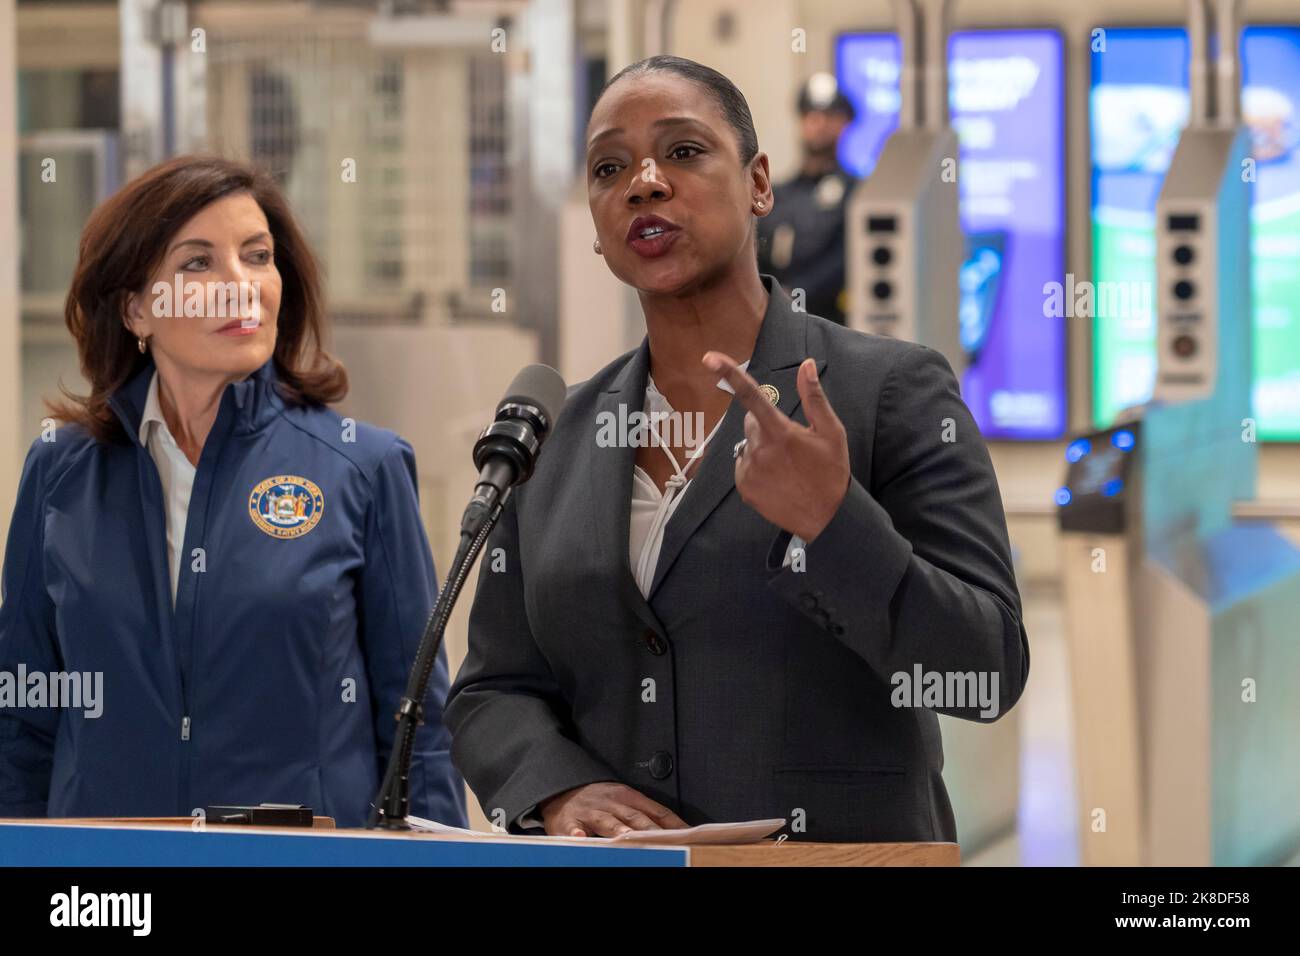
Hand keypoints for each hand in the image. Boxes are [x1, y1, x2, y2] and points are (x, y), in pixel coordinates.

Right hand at [539, 781, 689, 837]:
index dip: (672, 823)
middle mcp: (611, 803)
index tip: (689, 835)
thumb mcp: (624, 801)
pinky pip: (572, 828)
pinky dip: (576, 834)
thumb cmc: (599, 801)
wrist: (562, 790)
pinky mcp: (568, 821)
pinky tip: (579, 838)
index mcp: (628, 797)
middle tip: (667, 842)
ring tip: (628, 839)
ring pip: (607, 822)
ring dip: (618, 830)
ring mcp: (590, 812)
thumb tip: (676, 830)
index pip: (656, 810)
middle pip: (635, 818)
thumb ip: (646, 814)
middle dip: (651, 830)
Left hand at [702, 352, 849, 542]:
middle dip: (766, 426)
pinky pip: (743, 465)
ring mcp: (749, 470)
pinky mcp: (744, 487)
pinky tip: (777, 479)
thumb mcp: (831, 432)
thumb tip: (807, 365)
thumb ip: (814, 397)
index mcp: (781, 432)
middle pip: (751, 422)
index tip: (709, 358)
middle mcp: (760, 450)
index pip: (751, 395)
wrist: (826, 517)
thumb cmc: (831, 472)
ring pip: (748, 445)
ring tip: (787, 467)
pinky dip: (756, 468)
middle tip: (791, 445)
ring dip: (762, 449)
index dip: (729, 373)